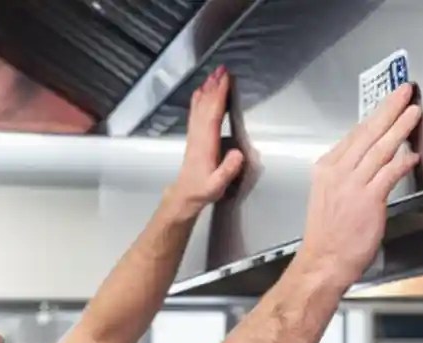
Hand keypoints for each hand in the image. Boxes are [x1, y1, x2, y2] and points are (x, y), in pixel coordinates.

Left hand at [165, 66, 245, 220]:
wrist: (185, 194)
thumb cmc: (202, 190)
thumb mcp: (217, 185)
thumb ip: (227, 170)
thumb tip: (238, 154)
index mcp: (206, 143)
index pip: (214, 114)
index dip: (219, 95)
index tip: (226, 80)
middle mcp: (198, 134)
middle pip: (205, 104)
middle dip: (214, 85)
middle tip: (222, 68)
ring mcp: (194, 134)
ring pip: (199, 105)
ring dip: (206, 88)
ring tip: (213, 73)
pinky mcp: (193, 136)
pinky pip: (195, 111)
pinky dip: (199, 98)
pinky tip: (201, 91)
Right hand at [295, 84, 420, 287]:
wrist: (322, 262)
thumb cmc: (327, 236)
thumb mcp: (330, 196)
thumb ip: (349, 177)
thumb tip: (372, 163)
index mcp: (327, 168)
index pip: (354, 135)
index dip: (374, 116)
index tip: (388, 103)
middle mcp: (338, 172)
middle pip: (367, 133)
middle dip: (389, 109)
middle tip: (405, 91)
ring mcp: (353, 185)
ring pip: (380, 148)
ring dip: (399, 128)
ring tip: (414, 112)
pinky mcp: (368, 200)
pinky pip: (389, 173)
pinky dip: (402, 162)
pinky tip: (413, 154)